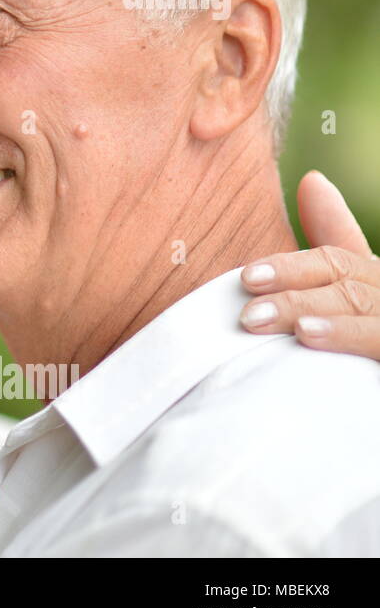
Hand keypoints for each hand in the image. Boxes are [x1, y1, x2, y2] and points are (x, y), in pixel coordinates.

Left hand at [238, 170, 379, 358]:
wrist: (375, 426)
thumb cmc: (370, 357)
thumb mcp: (356, 304)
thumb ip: (334, 251)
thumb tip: (311, 181)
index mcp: (376, 285)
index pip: (340, 259)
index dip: (293, 263)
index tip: (245, 275)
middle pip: (345, 277)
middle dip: (291, 282)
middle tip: (240, 294)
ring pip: (360, 303)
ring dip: (307, 309)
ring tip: (257, 319)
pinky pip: (379, 338)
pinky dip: (346, 335)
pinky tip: (309, 338)